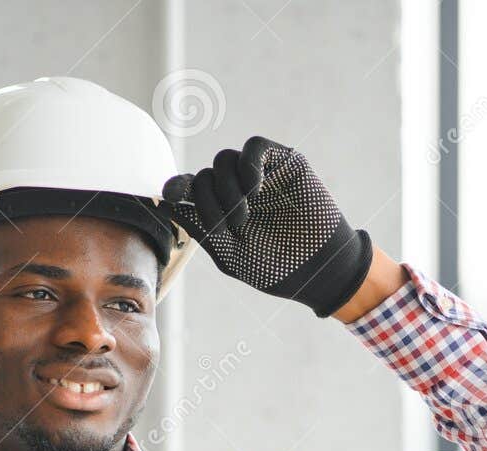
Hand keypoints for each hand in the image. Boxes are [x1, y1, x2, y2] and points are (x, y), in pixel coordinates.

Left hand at [161, 136, 373, 317]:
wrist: (320, 268)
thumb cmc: (276, 267)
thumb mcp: (231, 256)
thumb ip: (201, 229)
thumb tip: (166, 202)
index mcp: (220, 213)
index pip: (189, 189)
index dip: (176, 187)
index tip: (170, 195)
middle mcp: (236, 191)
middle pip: (204, 174)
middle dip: (208, 199)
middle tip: (232, 225)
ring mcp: (258, 176)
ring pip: (223, 159)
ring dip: (228, 188)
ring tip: (245, 216)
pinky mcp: (282, 163)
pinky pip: (254, 147)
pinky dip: (248, 165)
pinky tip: (255, 189)